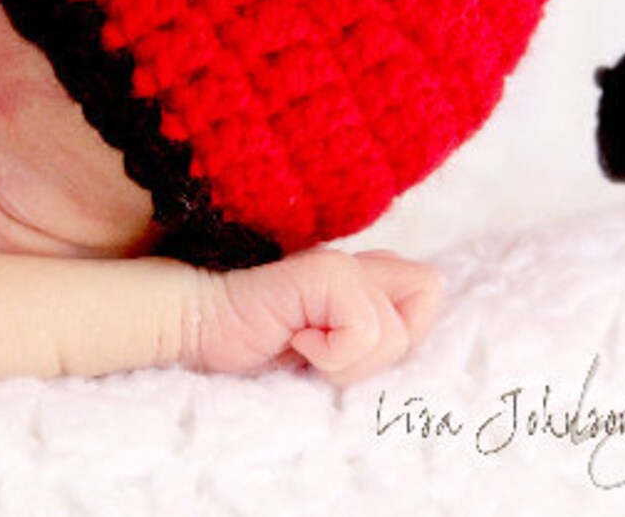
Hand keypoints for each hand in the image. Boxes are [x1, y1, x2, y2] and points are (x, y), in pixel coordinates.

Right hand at [187, 248, 439, 385]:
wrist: (195, 324)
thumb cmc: (252, 343)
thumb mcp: (321, 349)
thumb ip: (362, 336)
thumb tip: (404, 349)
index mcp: (362, 275)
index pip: (429, 288)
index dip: (404, 331)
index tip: (349, 351)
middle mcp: (358, 262)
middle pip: (429, 294)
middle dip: (384, 347)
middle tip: (331, 352)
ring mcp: (341, 263)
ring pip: (393, 331)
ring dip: (347, 361)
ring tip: (302, 347)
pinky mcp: (322, 273)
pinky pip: (364, 331)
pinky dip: (330, 355)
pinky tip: (292, 341)